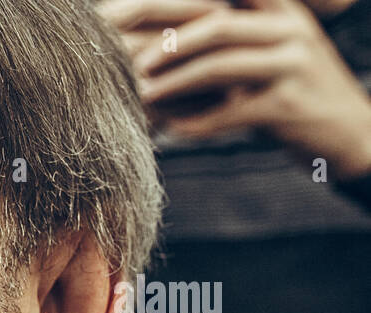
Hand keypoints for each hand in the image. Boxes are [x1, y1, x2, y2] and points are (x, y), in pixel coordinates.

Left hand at [117, 0, 370, 178]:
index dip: (181, 2)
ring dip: (174, 82)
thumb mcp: (272, 48)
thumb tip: (162, 41)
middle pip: (218, 24)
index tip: (138, 11)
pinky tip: (169, 131)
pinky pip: (229, 112)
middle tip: (135, 62)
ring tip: (143, 95)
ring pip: (221, 66)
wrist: (347, 130)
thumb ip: (233, 34)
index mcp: (282, 9)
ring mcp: (293, 65)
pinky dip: (194, 122)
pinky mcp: (288, 106)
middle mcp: (290, 29)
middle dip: (170, 43)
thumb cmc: (291, 89)